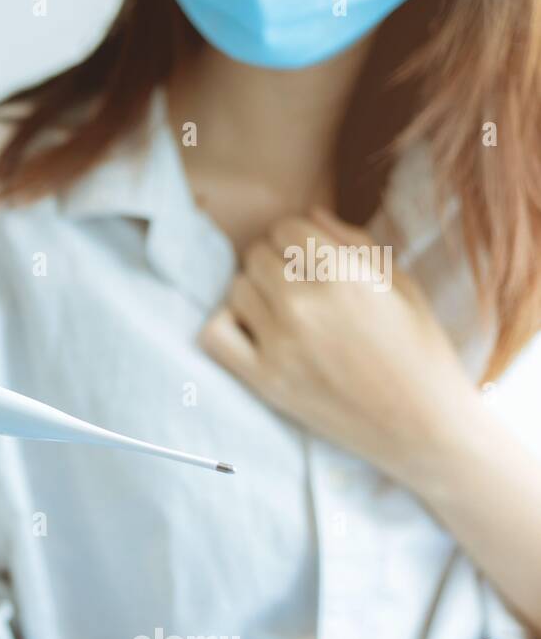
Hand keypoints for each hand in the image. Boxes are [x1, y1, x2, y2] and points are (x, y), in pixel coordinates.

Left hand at [199, 208, 480, 489]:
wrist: (423, 425)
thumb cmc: (419, 351)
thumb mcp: (401, 284)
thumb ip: (352, 242)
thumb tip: (309, 213)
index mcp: (344, 274)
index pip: (285, 227)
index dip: (297, 239)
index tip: (309, 258)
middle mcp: (306, 304)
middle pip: (256, 255)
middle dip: (275, 263)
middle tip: (296, 286)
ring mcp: (280, 344)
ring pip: (236, 290)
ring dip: (253, 294)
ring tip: (281, 311)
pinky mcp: (264, 380)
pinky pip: (214, 334)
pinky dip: (226, 326)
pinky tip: (252, 331)